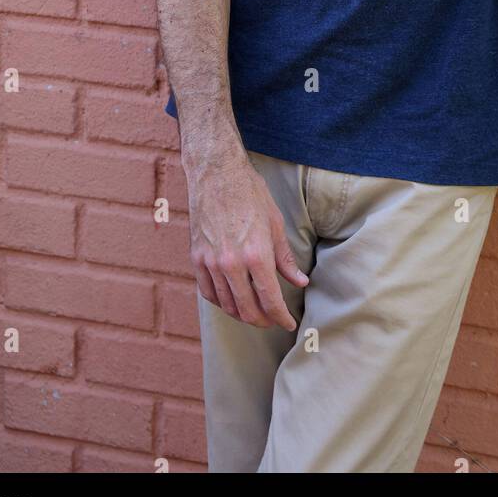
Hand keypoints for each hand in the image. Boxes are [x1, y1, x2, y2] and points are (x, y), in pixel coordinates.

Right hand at [185, 147, 308, 329]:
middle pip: (248, 310)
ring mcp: (211, 262)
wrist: (216, 173)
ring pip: (227, 305)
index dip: (281, 318)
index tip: (288, 323)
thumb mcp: (275, 224)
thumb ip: (285, 259)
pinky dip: (221, 302)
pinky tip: (231, 301)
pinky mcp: (197, 258)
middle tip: (273, 320)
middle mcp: (232, 263)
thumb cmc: (250, 194)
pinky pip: (208, 292)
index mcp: (256, 255)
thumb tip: (300, 281)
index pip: (271, 300)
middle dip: (264, 321)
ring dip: (243, 314)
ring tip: (255, 313)